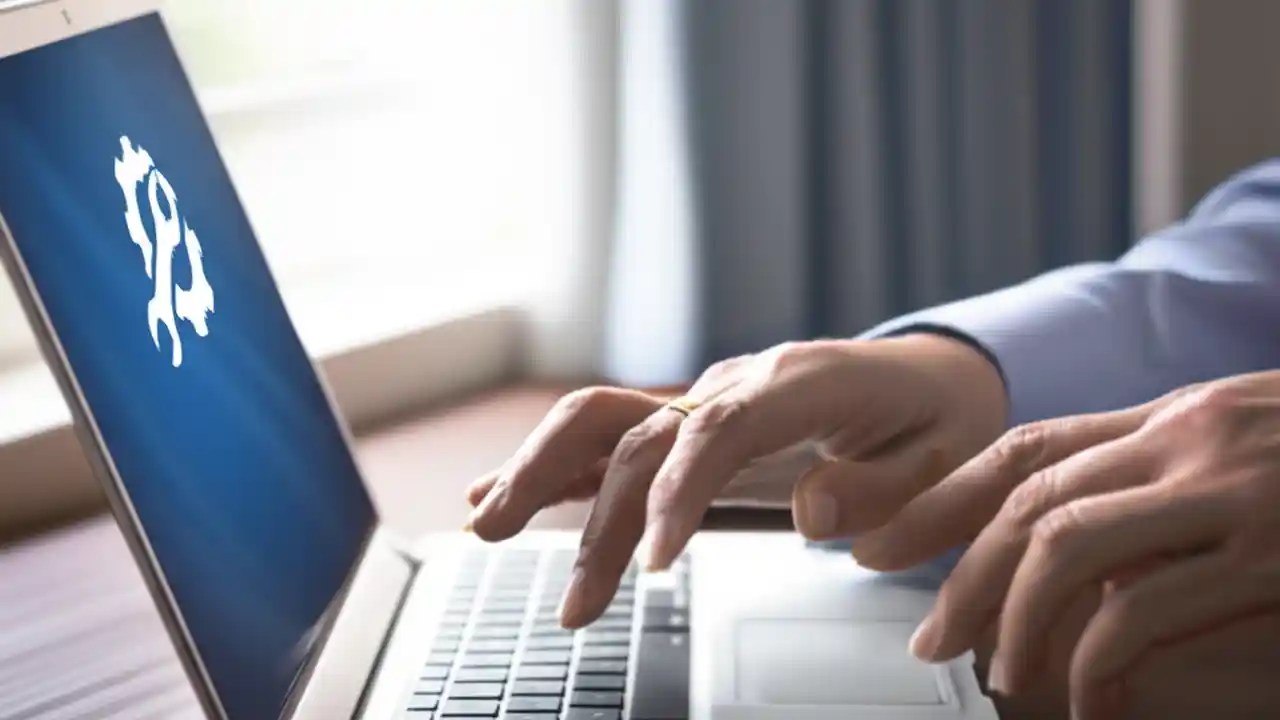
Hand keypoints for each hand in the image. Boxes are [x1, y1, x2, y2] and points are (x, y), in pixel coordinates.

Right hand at [463, 335, 1006, 626]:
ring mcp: (706, 397)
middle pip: (637, 430)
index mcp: (799, 384)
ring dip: (541, 474)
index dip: (675, 495)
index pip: (718, 432)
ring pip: (604, 423)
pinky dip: (557, 469)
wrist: (929, 377)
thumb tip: (808, 510)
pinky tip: (503, 497)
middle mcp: (737, 382)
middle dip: (576, 496)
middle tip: (546, 574)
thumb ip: (879, 489)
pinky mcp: (691, 422)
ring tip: (486, 527)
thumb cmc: (936, 420)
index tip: (650, 566)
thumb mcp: (942, 459)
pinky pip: (613, 437)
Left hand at [861, 372, 1279, 718]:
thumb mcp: (1254, 454)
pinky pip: (1142, 612)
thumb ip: (1169, 486)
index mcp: (1178, 417)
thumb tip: (1090, 553)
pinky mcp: (1272, 558)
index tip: (886, 542)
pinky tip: (1092, 702)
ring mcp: (1228, 492)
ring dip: (1015, 618)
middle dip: (963, 574)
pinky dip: (1096, 664)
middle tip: (930, 640)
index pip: (1033, 450)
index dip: (945, 498)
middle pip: (1032, 498)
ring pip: (1065, 544)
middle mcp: (1189, 440)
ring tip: (1005, 676)